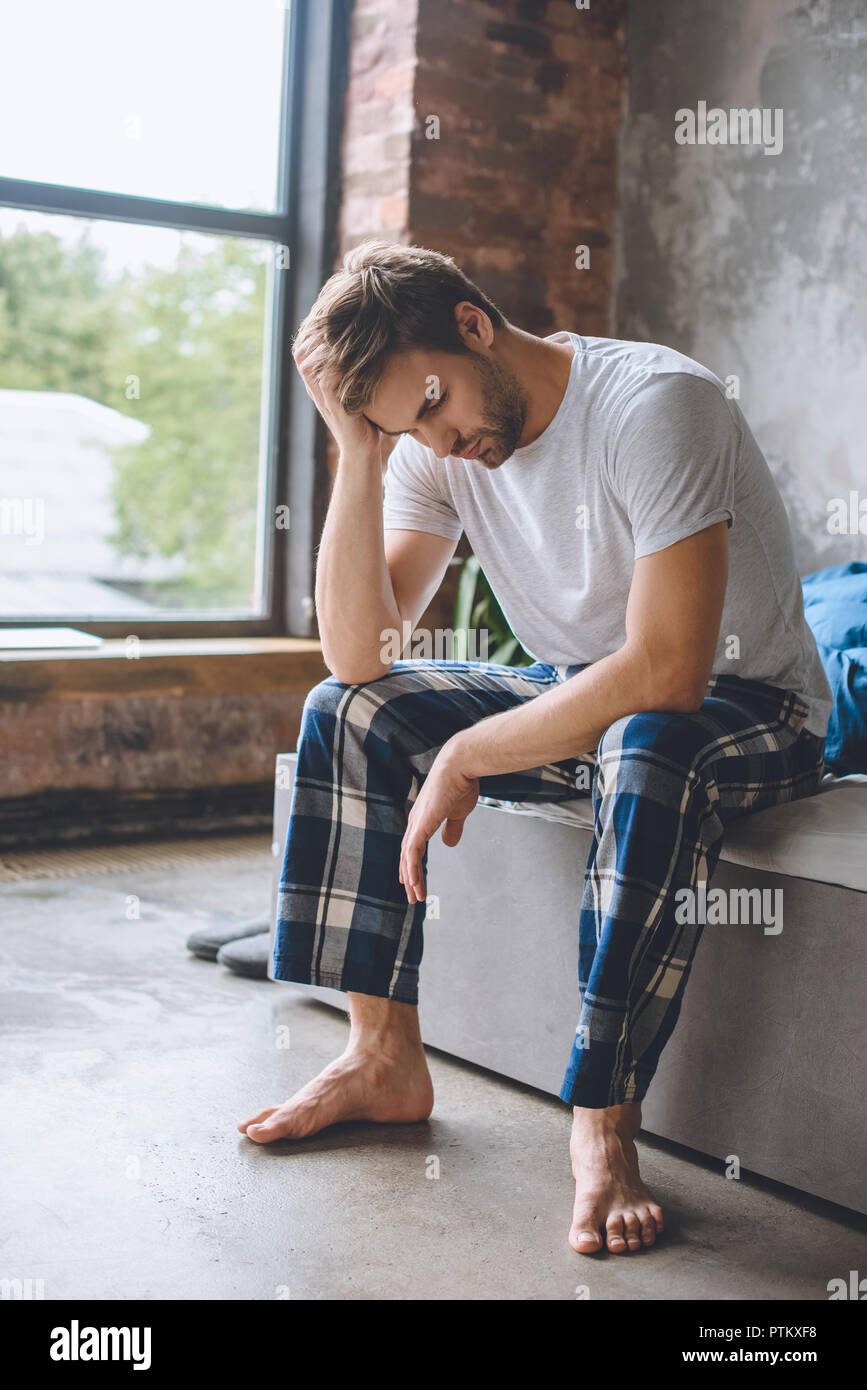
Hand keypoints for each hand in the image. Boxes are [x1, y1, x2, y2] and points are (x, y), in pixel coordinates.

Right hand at [293, 333, 381, 465]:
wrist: (362, 451)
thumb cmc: (362, 419)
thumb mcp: (353, 390)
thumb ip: (350, 371)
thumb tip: (363, 345)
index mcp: (316, 384)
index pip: (301, 352)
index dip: (310, 333)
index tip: (327, 319)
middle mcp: (315, 390)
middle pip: (300, 355)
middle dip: (315, 336)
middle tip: (333, 322)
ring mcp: (324, 400)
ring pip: (309, 366)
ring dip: (322, 349)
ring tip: (338, 336)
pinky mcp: (336, 410)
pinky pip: (327, 383)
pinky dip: (334, 368)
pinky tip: (348, 357)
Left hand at [399, 740, 478, 903]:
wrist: (461, 765)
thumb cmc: (461, 782)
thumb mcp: (458, 812)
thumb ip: (452, 828)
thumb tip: (448, 844)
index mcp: (423, 817)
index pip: (413, 846)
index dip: (412, 865)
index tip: (412, 881)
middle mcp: (416, 821)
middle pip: (407, 855)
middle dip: (409, 877)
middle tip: (412, 896)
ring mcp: (416, 822)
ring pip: (408, 857)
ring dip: (411, 878)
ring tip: (415, 896)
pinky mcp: (421, 824)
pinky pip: (413, 852)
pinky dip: (412, 869)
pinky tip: (414, 883)